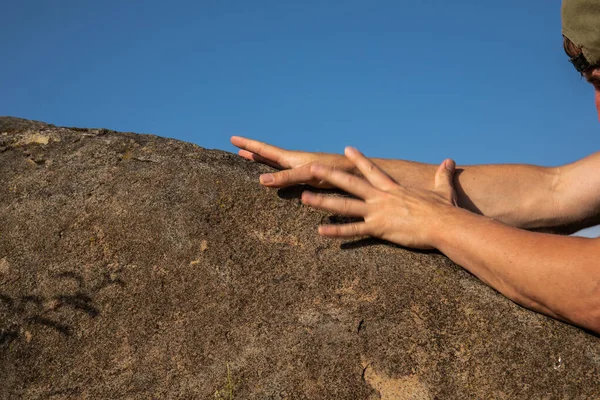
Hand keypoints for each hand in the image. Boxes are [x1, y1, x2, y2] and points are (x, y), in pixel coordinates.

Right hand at [230, 136, 352, 187]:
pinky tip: (276, 180)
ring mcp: (302, 169)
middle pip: (268, 155)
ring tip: (250, 158)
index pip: (264, 149)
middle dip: (252, 151)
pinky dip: (275, 175)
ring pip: (276, 164)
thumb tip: (260, 181)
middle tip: (236, 147)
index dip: (249, 144)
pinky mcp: (310, 178)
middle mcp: (295, 161)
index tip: (233, 138)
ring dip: (262, 162)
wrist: (357, 173)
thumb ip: (286, 177)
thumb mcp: (307, 173)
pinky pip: (286, 175)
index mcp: (292, 158)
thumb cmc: (334, 170)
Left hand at [301, 147, 457, 248]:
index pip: (372, 170)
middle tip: (311, 167)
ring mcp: (377, 212)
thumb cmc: (446, 210)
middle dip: (329, 174)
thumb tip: (450, 161)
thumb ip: (442, 175)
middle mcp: (381, 197)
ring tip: (304, 197)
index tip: (346, 149)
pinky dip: (336, 231)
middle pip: (350, 183)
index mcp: (393, 189)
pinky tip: (320, 231)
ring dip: (323, 201)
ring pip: (344, 205)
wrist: (446, 225)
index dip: (359, 159)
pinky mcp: (378, 228)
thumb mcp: (443, 189)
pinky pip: (353, 230)